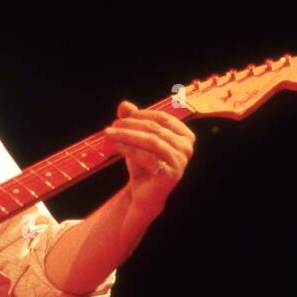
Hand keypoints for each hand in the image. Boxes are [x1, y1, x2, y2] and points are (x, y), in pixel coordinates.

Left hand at [105, 100, 195, 216]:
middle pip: (154, 129)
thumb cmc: (143, 162)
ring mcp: (181, 161)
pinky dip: (130, 150)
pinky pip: (148, 157)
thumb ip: (132, 120)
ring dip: (127, 136)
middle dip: (130, 126)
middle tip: (110, 127)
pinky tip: (117, 147)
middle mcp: (187, 147)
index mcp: (185, 135)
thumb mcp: (137, 139)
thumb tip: (124, 104)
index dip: (139, 115)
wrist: (144, 192)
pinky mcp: (171, 175)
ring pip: (151, 141)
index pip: (162, 118)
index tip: (120, 118)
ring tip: (109, 135)